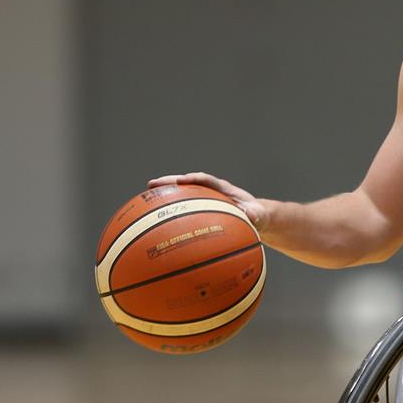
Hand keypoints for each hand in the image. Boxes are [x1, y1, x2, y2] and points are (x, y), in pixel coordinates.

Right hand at [148, 171, 270, 230]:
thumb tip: (251, 214)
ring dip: (164, 196)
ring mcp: (202, 200)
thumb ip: (256, 214)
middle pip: (187, 184)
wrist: (255, 219)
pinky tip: (153, 223)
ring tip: (143, 198)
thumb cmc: (256, 216)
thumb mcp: (259, 215)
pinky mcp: (198, 211)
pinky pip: (182, 210)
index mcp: (223, 189)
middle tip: (152, 184)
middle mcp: (210, 191)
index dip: (194, 179)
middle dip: (170, 183)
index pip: (207, 180)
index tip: (183, 181)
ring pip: (181, 195)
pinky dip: (169, 213)